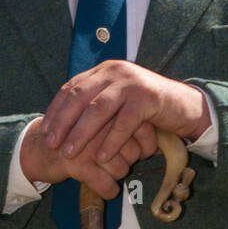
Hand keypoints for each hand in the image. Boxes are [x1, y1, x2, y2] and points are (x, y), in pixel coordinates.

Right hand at [21, 117, 156, 201]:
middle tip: (118, 161)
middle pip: (134, 150)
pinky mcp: (76, 163)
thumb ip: (123, 124)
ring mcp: (88, 143)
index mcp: (106, 107)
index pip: (143, 126)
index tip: (142, 151)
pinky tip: (106, 187)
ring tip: (107, 172)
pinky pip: (105, 184)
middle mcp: (99, 123)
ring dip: (117, 176)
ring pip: (121, 169)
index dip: (147, 143)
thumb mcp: (99, 123)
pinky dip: (108, 190)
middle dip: (130, 161)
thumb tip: (157, 144)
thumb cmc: (75, 135)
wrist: (38, 149)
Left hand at [37, 60, 210, 164]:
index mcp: (104, 70)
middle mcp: (115, 72)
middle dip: (62, 122)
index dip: (56, 110)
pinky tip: (102, 158)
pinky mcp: (147, 97)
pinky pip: (124, 122)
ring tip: (69, 153)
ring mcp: (131, 83)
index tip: (44, 131)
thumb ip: (95, 103)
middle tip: (51, 144)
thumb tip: (62, 124)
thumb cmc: (146, 108)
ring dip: (81, 133)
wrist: (183, 105)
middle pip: (79, 96)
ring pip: (98, 109)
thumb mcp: (117, 100)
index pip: (71, 87)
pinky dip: (111, 141)